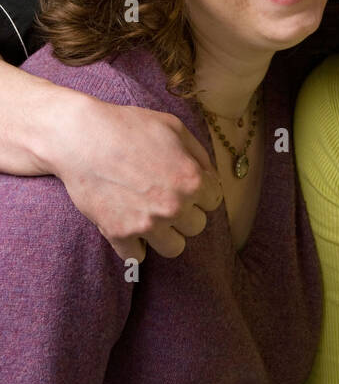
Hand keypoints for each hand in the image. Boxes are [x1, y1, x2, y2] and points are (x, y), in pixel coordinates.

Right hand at [52, 93, 222, 261]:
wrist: (80, 137)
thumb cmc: (128, 126)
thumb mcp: (173, 127)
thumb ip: (199, 155)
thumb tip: (210, 177)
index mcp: (191, 180)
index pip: (214, 200)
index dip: (200, 191)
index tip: (182, 185)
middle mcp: (173, 206)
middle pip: (197, 226)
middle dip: (184, 212)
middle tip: (163, 197)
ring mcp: (146, 224)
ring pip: (174, 248)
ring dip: (166, 235)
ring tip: (151, 217)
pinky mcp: (119, 234)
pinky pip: (137, 256)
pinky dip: (134, 245)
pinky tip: (129, 226)